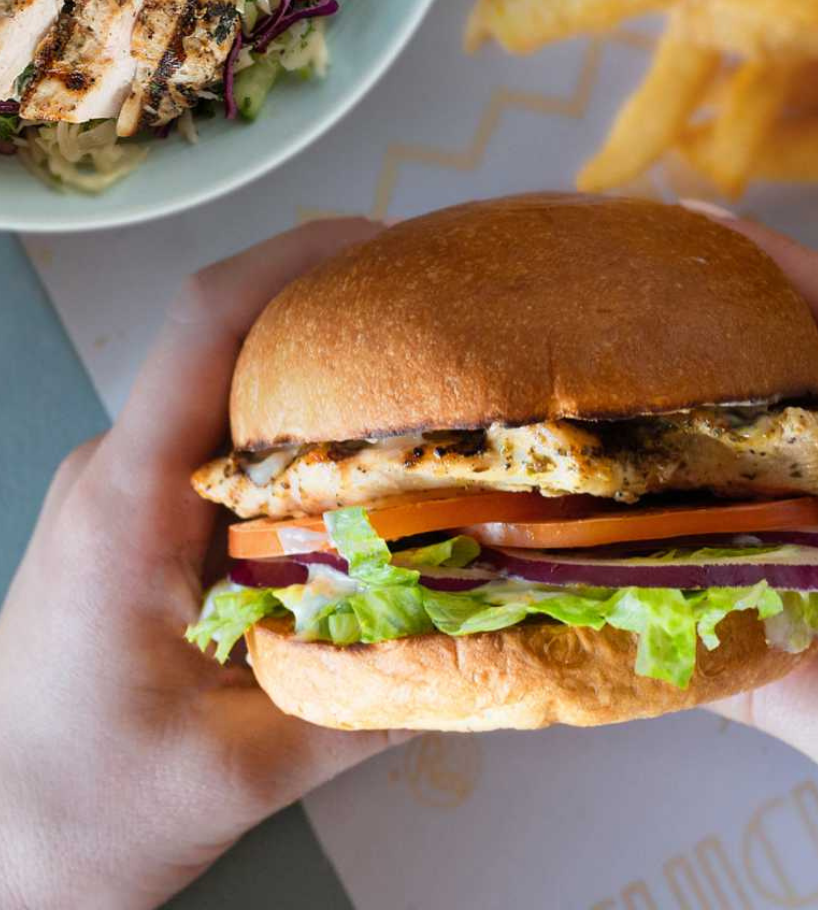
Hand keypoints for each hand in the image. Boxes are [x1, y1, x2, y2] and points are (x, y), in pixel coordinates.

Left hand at [0, 219, 400, 909]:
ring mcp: (121, 488)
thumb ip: (367, 705)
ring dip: (324, 378)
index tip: (393, 244)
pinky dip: (299, 436)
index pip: (205, 326)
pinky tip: (367, 477)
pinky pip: (223, 443)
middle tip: (455, 322)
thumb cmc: (83, 809)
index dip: (297, 259)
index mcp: (129, 501)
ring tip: (432, 393)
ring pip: (231, 393)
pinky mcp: (134, 518)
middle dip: (343, 310)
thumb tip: (498, 642)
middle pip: (232, 341)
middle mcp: (118, 469)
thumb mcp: (238, 774)